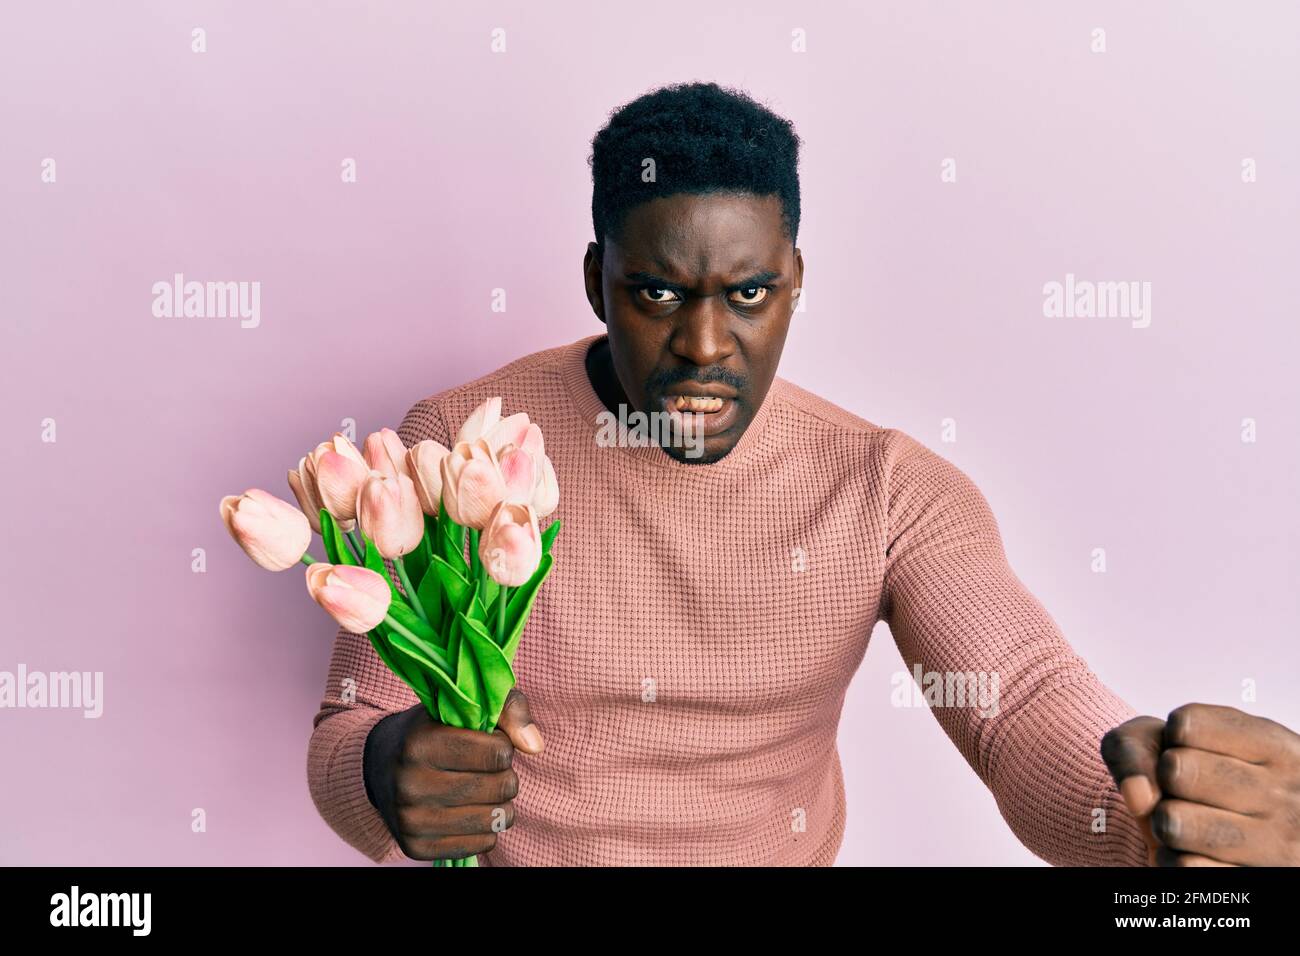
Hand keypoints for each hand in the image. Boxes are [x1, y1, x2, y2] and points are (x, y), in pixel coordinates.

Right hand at [363, 687, 543, 860]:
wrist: (380, 765)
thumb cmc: (435, 729)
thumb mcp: (467, 706)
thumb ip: (508, 710)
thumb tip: (535, 747)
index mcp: (419, 743)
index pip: (498, 753)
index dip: (503, 745)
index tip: (489, 742)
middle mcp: (409, 784)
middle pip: (500, 787)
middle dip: (505, 775)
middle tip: (487, 768)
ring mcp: (410, 820)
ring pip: (494, 820)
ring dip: (501, 804)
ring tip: (482, 789)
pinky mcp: (415, 848)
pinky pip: (482, 845)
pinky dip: (486, 828)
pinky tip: (469, 811)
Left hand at [1101, 703, 1299, 865]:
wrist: (1206, 835)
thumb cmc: (1184, 775)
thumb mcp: (1157, 743)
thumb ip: (1132, 748)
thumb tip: (1139, 795)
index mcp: (1274, 745)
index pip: (1185, 725)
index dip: (1169, 738)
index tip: (1187, 748)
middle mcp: (1288, 793)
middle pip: (1176, 770)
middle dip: (1163, 779)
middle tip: (1185, 789)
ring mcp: (1279, 843)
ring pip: (1174, 821)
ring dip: (1164, 821)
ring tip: (1185, 820)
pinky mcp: (1256, 879)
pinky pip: (1181, 865)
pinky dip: (1171, 857)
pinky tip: (1194, 851)